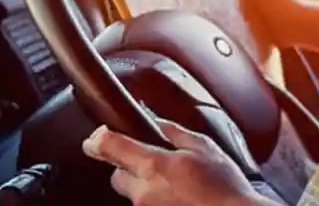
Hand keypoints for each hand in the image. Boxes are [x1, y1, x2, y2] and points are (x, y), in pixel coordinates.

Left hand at [82, 118, 263, 205]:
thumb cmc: (224, 188)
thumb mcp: (204, 146)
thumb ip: (173, 131)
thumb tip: (154, 121)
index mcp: (153, 166)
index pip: (110, 147)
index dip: (98, 139)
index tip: (94, 138)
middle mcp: (143, 192)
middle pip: (117, 175)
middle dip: (130, 167)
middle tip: (155, 164)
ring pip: (132, 193)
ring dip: (146, 186)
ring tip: (176, 184)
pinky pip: (146, 204)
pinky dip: (157, 199)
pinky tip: (179, 197)